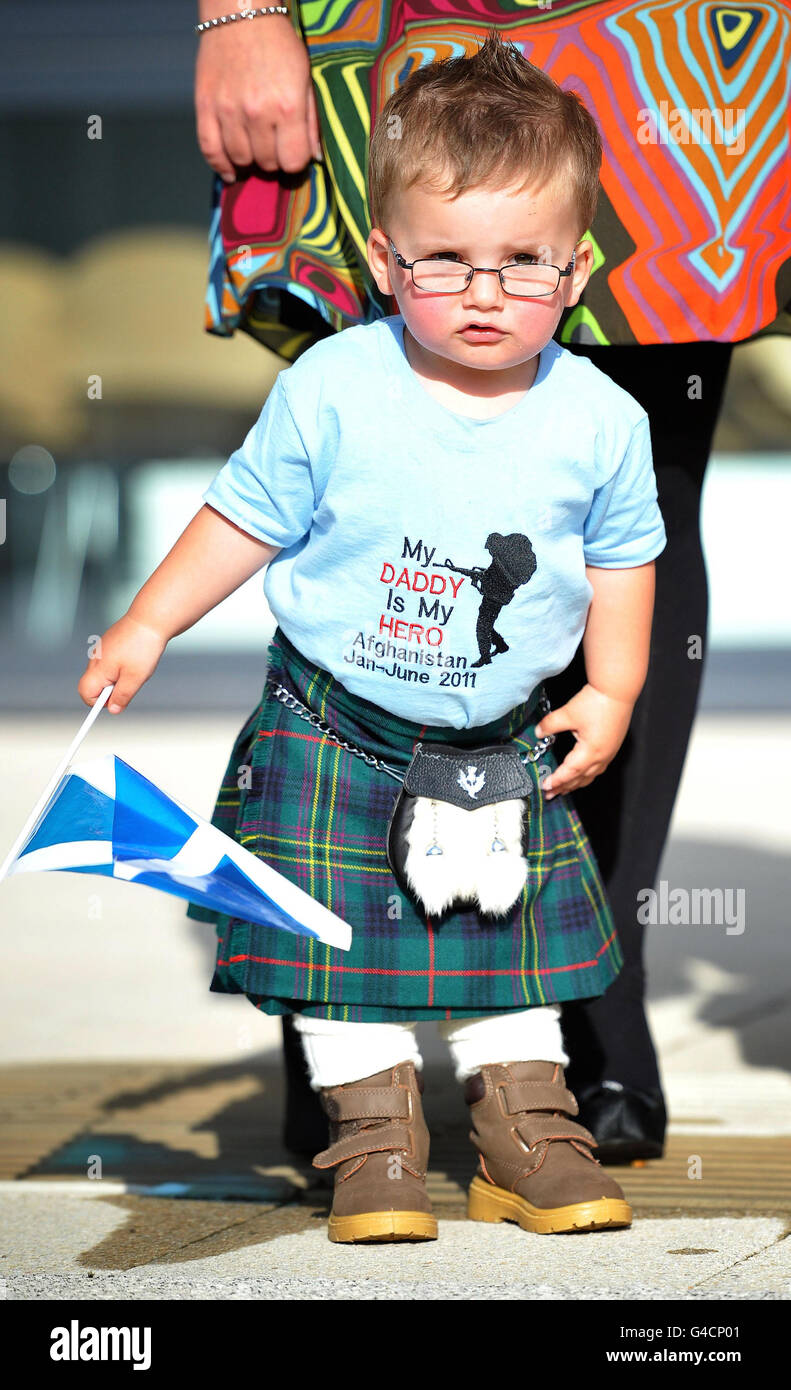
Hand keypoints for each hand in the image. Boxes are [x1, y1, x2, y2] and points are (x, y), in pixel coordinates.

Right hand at [77, 614, 167, 714]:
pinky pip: (111, 661)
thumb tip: (113, 709)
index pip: (85, 693)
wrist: (150, 619)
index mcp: (98, 668)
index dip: (99, 703)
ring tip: (136, 668)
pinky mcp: (110, 642)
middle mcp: (95, 658)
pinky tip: (136, 657)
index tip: (117, 701)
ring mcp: (102, 649)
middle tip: (131, 681)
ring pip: (105, 673)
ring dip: (119, 677)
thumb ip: (122, 696)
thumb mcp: (135, 678)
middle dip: (111, 689)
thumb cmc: (142, 647)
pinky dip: (122, 665)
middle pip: (95, 684)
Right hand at [194, 16, 321, 178]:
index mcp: (287, 105)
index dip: (295, 161)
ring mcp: (228, 110)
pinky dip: (220, 165)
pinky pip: (210, 149)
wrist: (241, 14)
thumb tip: (314, 158)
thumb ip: (310, 121)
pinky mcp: (205, 106)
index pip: (292, 161)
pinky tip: (230, 171)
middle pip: (267, 163)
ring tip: (254, 146)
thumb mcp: (305, 78)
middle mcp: (257, 112)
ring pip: (240, 159)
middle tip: (273, 143)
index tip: (292, 152)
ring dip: (249, 159)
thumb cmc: (278, 45)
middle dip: (273, 158)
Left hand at [533, 684, 633, 799]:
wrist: (618, 691)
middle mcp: (602, 756)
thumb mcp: (568, 713)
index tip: (545, 786)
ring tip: (564, 789)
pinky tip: (582, 774)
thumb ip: (550, 724)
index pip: (570, 772)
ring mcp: (609, 753)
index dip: (557, 781)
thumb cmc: (597, 702)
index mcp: (590, 751)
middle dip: (564, 787)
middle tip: (550, 794)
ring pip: (591, 775)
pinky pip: (598, 768)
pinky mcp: (612, 747)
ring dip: (576, 784)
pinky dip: (587, 775)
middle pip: (580, 779)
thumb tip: (538, 733)